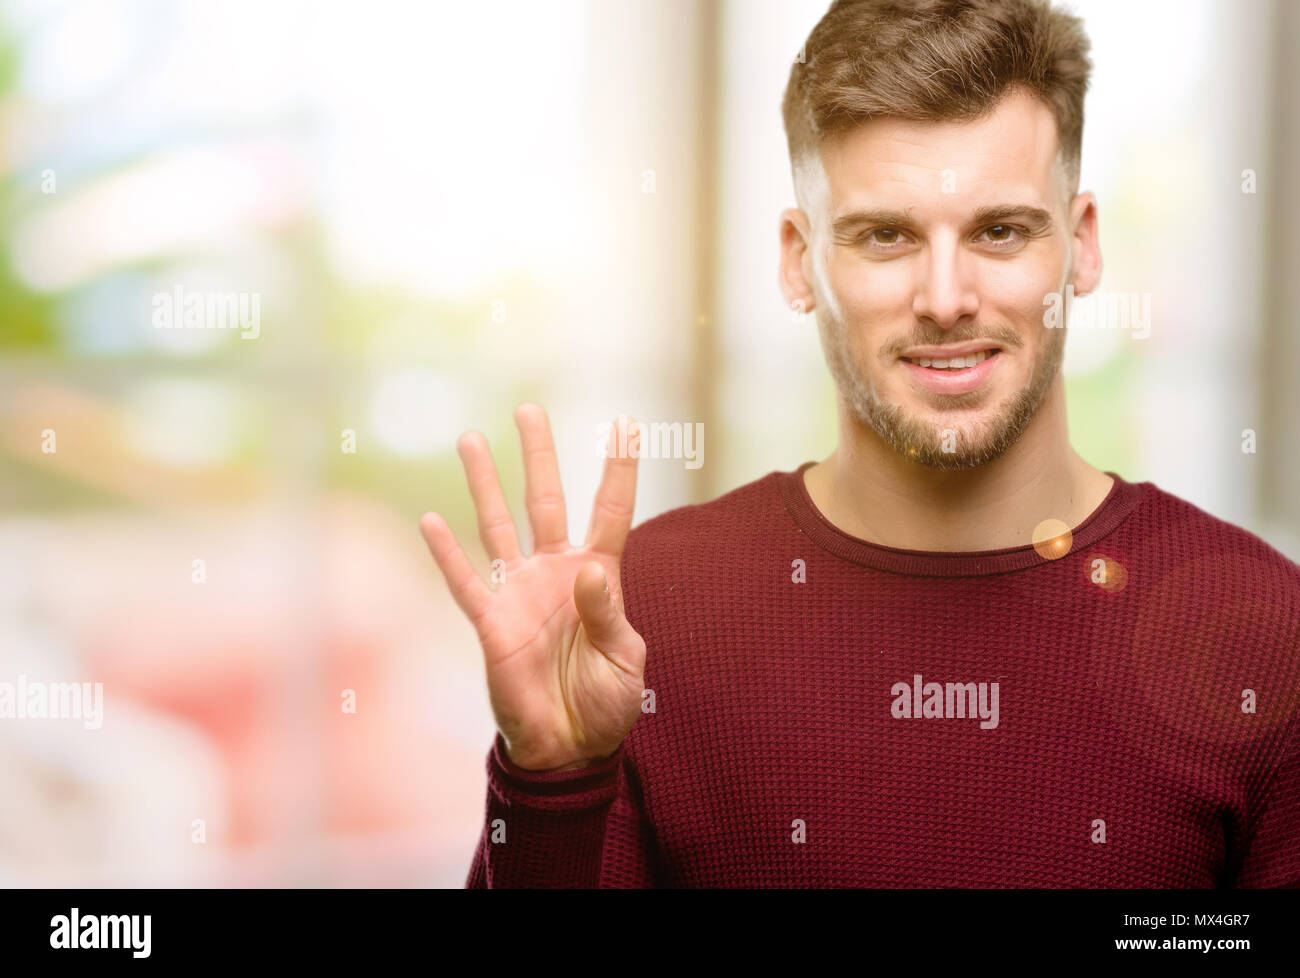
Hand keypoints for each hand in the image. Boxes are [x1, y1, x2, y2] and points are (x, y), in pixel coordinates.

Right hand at [420, 404, 645, 770]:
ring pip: (498, 526)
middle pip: (544, 501)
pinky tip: (431, 518)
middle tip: (530, 409)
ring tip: (471, 439)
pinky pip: (466, 583)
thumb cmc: (605, 703)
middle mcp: (555, 574)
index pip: (610, 512)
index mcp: (598, 577)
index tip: (629, 424)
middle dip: (539, 456)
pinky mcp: (492, 625)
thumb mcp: (624, 660)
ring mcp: (520, 594)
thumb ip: (608, 614)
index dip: (618, 470)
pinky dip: (448, 554)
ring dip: (485, 484)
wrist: (569, 749)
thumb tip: (588, 571)